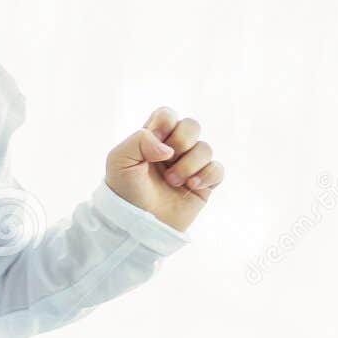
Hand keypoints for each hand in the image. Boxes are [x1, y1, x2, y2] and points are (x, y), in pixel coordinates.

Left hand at [104, 107, 224, 232]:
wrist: (137, 223)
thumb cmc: (124, 190)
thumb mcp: (119, 160)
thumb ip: (139, 141)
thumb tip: (168, 147)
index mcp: (151, 139)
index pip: (167, 114)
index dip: (165, 123)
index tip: (154, 141)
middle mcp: (172, 149)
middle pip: (192, 125)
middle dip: (182, 141)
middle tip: (166, 160)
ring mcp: (190, 165)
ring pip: (206, 148)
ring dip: (189, 165)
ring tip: (172, 182)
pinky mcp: (203, 183)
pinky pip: (218, 169)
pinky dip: (207, 175)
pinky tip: (191, 186)